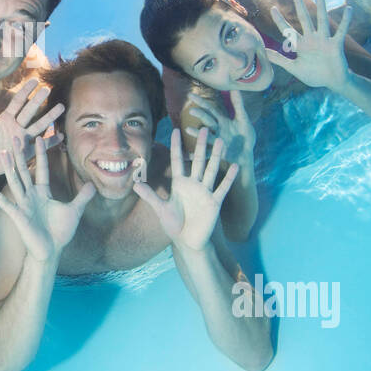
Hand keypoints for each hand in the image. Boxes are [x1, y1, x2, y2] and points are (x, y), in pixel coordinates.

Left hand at [0, 79, 64, 186]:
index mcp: (5, 118)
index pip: (18, 102)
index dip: (25, 91)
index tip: (35, 80)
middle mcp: (16, 127)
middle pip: (30, 111)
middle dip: (38, 100)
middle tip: (48, 89)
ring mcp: (22, 139)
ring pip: (38, 126)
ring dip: (49, 117)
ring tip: (60, 106)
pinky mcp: (25, 153)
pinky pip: (39, 146)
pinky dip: (50, 142)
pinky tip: (61, 136)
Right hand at [0, 137, 95, 263]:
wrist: (51, 251)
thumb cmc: (60, 232)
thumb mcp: (74, 211)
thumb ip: (82, 197)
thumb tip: (94, 185)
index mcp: (43, 193)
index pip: (42, 169)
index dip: (41, 154)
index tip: (40, 137)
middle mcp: (31, 196)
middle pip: (25, 171)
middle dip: (21, 154)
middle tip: (16, 136)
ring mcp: (23, 204)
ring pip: (15, 182)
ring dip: (9, 168)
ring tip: (2, 153)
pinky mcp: (18, 215)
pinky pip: (5, 203)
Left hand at [134, 130, 237, 253]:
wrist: (188, 241)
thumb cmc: (173, 225)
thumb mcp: (161, 209)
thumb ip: (150, 195)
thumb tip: (135, 184)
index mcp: (179, 184)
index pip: (178, 160)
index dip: (177, 146)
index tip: (175, 130)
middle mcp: (193, 184)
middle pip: (198, 161)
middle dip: (201, 145)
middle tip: (204, 128)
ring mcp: (205, 192)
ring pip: (212, 170)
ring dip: (216, 156)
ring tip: (221, 141)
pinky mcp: (214, 203)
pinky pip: (222, 188)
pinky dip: (229, 178)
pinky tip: (235, 166)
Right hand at [185, 89, 254, 164]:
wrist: (247, 155)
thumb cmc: (245, 137)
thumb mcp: (243, 119)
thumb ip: (238, 105)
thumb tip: (234, 88)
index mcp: (222, 120)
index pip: (210, 109)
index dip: (201, 102)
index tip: (190, 95)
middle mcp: (217, 129)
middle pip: (207, 120)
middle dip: (200, 115)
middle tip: (191, 110)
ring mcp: (216, 141)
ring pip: (205, 135)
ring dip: (196, 133)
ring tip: (188, 130)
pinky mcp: (218, 152)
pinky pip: (207, 153)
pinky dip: (197, 155)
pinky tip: (188, 156)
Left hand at [266, 0, 351, 89]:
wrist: (332, 82)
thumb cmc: (314, 75)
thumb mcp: (294, 68)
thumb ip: (280, 60)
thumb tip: (264, 52)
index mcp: (301, 45)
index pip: (288, 30)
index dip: (280, 20)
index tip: (273, 8)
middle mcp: (311, 39)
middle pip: (304, 18)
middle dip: (299, 4)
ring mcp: (324, 41)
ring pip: (321, 20)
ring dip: (321, 6)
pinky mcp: (335, 46)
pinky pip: (341, 32)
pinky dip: (345, 21)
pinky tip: (349, 9)